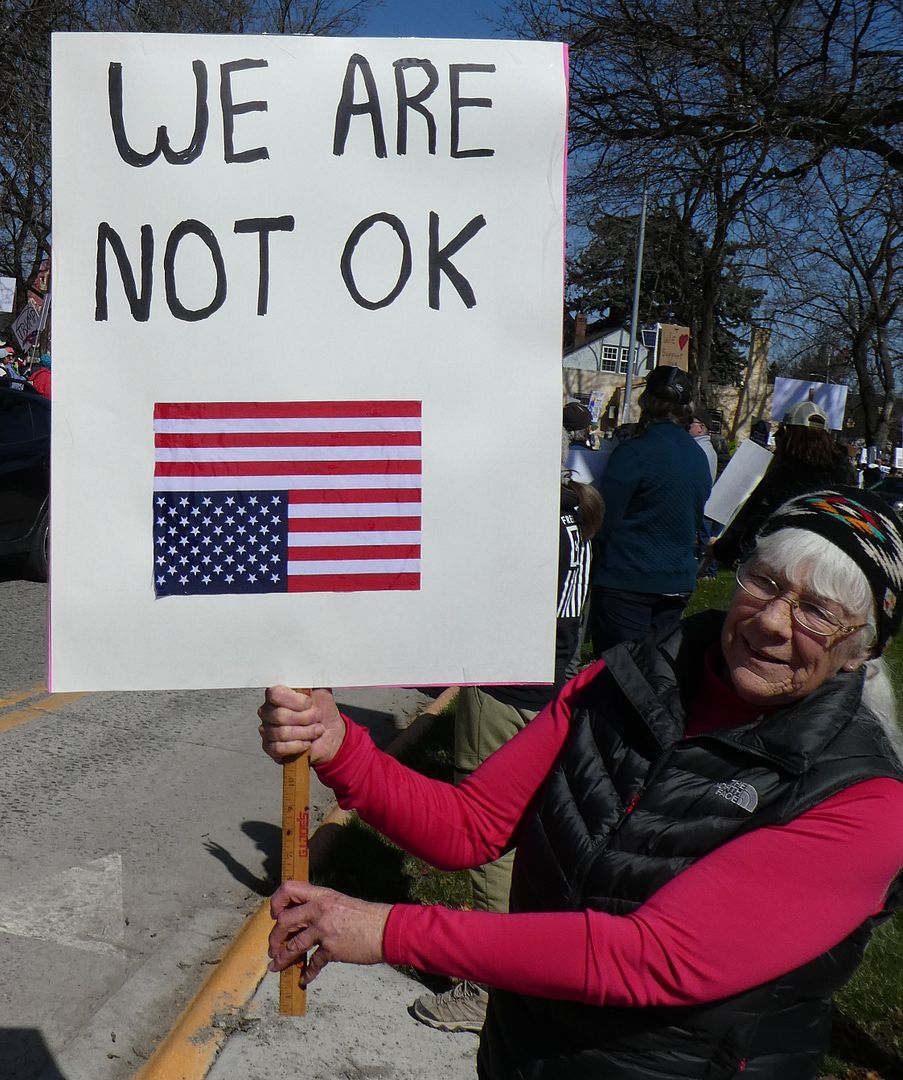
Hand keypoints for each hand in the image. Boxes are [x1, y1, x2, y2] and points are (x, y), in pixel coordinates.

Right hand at [258, 686, 345, 765]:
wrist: (330, 733)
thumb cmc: (323, 710)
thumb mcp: (322, 690)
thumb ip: (314, 678)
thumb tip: (311, 667)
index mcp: (278, 694)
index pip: (275, 694)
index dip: (295, 701)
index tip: (310, 703)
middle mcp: (268, 711)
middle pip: (279, 715)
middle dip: (305, 718)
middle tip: (317, 718)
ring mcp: (267, 730)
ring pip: (281, 733)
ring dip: (305, 732)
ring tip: (316, 730)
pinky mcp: (270, 748)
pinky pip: (278, 748)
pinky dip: (297, 745)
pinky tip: (306, 743)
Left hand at [268, 880, 389, 985]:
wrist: (385, 928)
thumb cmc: (365, 916)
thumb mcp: (340, 903)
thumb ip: (320, 908)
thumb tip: (302, 920)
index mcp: (321, 895)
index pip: (289, 889)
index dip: (277, 902)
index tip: (275, 915)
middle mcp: (319, 910)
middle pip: (284, 921)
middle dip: (274, 937)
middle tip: (273, 948)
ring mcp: (324, 930)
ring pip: (293, 945)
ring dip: (282, 959)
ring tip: (277, 966)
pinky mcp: (331, 949)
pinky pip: (312, 963)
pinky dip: (307, 973)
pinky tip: (304, 979)